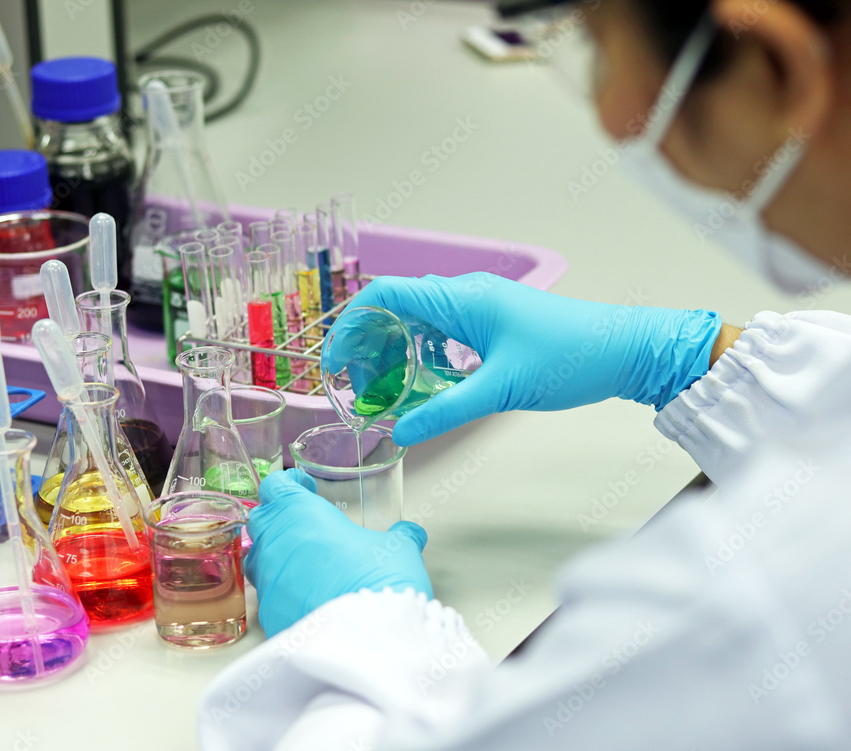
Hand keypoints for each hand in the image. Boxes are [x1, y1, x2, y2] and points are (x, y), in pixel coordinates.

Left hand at [245, 469, 432, 637]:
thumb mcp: (398, 549)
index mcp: (299, 512)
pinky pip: (268, 595)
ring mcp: (266, 579)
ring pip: (257, 558)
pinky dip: (282, 592)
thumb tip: (410, 532)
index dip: (290, 484)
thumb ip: (401, 536)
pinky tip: (306, 598)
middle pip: (261, 519)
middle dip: (278, 518)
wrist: (363, 637)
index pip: (276, 485)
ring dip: (275, 555)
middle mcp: (274, 541)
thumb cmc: (375, 577)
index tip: (305, 488)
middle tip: (304, 525)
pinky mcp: (267, 613)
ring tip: (303, 563)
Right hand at [342, 273, 721, 445]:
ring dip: (395, 354)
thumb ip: (445, 412)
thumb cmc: (569, 358)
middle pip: (394, 310)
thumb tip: (401, 434)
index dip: (350, 325)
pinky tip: (425, 386)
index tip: (333, 361)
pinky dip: (422, 357)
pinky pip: (441, 333)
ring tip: (387, 393)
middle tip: (361, 390)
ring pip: (417, 323)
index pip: (384, 294)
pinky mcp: (492, 323)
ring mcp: (478, 307)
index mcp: (460, 297)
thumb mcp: (501, 390)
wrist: (627, 350)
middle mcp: (463, 294)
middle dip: (369, 348)